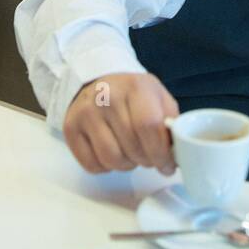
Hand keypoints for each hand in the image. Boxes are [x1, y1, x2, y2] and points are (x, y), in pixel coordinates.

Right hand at [63, 72, 178, 174]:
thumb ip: (170, 123)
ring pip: (111, 159)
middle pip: (131, 148)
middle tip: (149, 157)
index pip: (148, 126)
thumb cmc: (134, 95)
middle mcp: (107, 97)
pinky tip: (111, 151)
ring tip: (130, 153)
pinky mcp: (70, 128)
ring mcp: (85, 112)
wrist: (98, 81)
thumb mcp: (159, 97)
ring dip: (126, 165)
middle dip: (146, 161)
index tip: (167, 164)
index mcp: (135, 87)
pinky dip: (105, 167)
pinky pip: (91, 165)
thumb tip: (177, 154)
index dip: (161, 153)